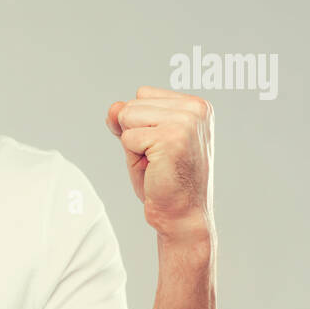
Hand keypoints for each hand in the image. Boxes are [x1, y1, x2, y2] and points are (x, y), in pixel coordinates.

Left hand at [105, 86, 213, 239]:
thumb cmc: (163, 180)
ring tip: (156, 162)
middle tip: (157, 159)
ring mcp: (186, 121)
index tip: (160, 146)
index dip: (139, 123)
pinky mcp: (172, 137)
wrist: (181, 214)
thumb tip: (113, 107)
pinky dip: (133, 157)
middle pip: (131, 104)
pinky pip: (127, 138)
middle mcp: (195, 108)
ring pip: (127, 117)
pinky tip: (156, 168)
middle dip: (134, 134)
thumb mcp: (141, 140)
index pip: (142, 94)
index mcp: (196, 105)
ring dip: (133, 145)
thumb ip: (126, 119)